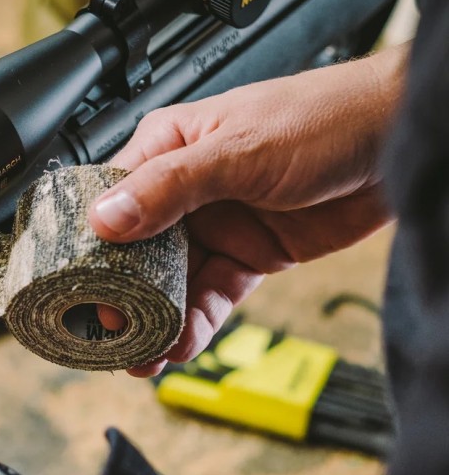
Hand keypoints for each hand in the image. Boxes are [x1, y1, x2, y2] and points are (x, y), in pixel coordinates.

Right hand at [89, 46, 408, 374]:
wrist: (395, 142)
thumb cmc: (321, 118)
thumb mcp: (237, 150)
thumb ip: (170, 186)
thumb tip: (108, 217)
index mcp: (169, 147)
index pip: (112, 201)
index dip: (92, 248)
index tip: (81, 290)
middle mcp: (186, 189)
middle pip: (137, 252)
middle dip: (123, 297)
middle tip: (111, 336)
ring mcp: (218, 224)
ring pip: (173, 283)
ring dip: (157, 321)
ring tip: (142, 357)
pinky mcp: (250, 255)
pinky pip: (213, 296)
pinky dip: (197, 323)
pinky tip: (182, 344)